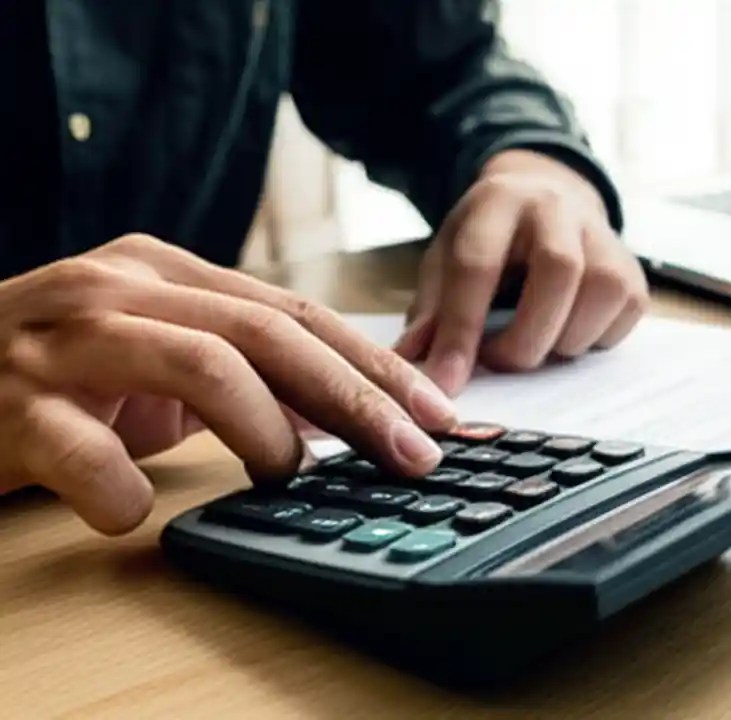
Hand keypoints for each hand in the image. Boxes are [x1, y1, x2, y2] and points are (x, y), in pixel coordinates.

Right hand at [0, 235, 455, 534]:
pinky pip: (83, 453)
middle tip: (412, 455)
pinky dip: (125, 491)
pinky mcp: (10, 407)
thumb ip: (246, 366)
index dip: (377, 366)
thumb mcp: (158, 354)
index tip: (441, 415)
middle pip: (268, 333)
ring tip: (287, 477)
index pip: (296, 313)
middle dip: (356, 399)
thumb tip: (356, 410)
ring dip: (265, 431)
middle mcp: (120, 289)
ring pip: (201, 366)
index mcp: (164, 271)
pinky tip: (138, 512)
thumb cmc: (58, 374)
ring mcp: (63, 343)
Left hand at [395, 150, 648, 395]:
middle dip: (525, 335)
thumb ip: (431, 310)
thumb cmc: (490, 239)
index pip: (478, 264)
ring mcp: (603, 236)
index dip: (461, 329)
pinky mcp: (633, 271)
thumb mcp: (448, 257)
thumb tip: (416, 365)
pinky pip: (622, 318)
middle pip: (558, 270)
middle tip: (501, 362)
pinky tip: (566, 331)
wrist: (548, 199)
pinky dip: (592, 340)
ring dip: (562, 340)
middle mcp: (558, 207)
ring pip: (599, 295)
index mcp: (499, 199)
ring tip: (535, 342)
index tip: (447, 381)